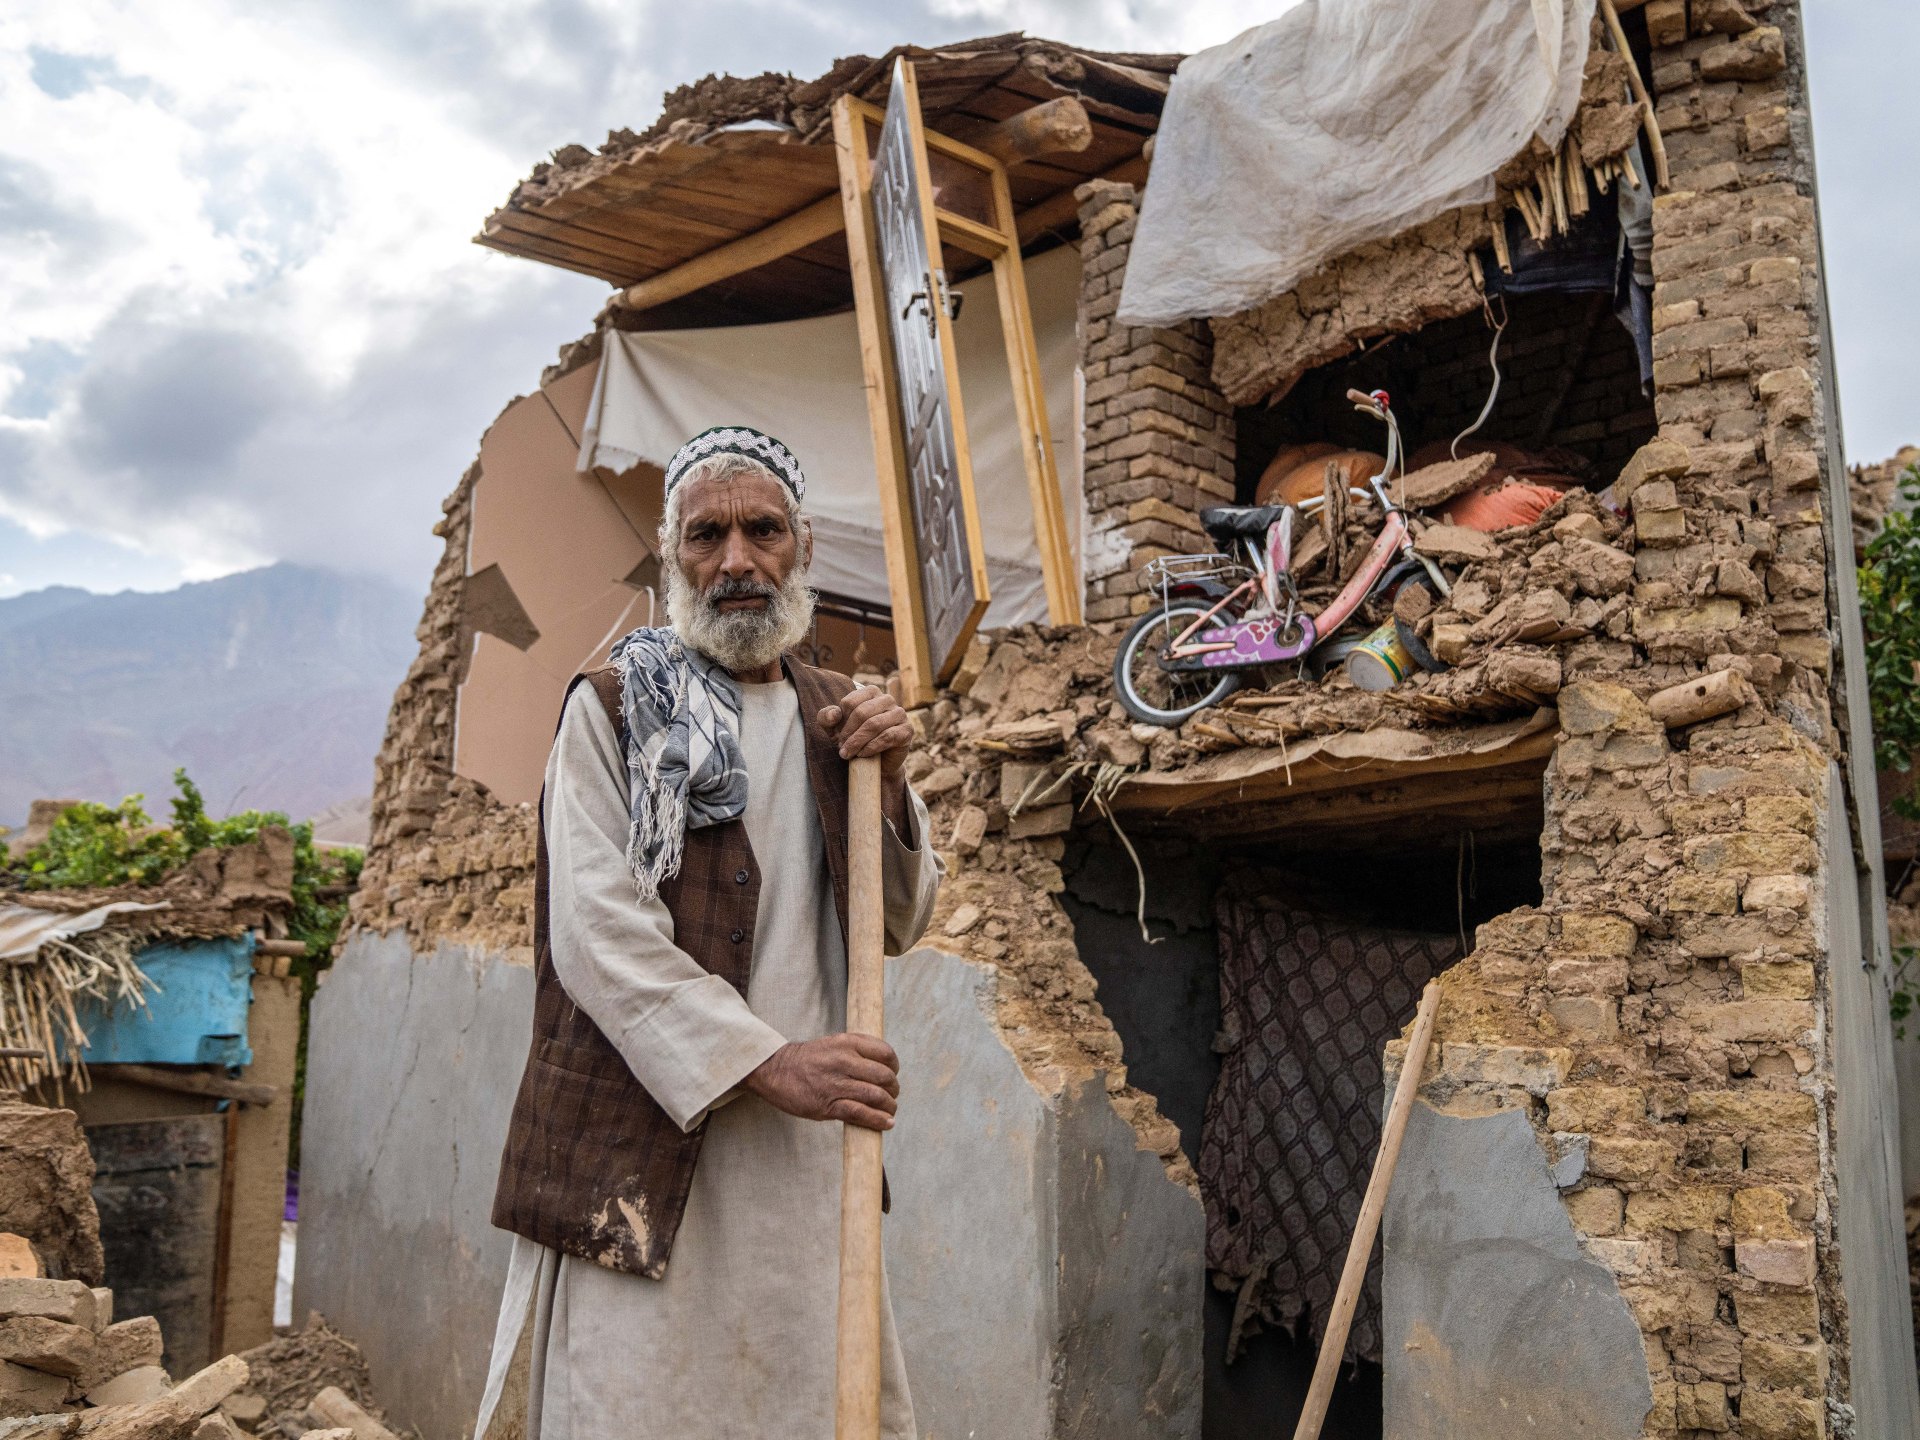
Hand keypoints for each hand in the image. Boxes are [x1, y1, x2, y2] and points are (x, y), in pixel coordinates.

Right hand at [743, 1033, 899, 1130]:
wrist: (775, 1070)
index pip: (885, 1053)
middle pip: (885, 1076)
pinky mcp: (828, 1105)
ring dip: (889, 1106)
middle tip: (892, 1095)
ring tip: (890, 1111)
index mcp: (847, 1043)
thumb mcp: (833, 1043)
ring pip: (876, 1096)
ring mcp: (836, 1083)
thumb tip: (883, 1066)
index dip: (894, 1066)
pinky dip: (878, 1120)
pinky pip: (860, 1113)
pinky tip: (886, 1123)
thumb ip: (857, 1050)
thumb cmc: (806, 1059)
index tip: (893, 1074)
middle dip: (893, 1089)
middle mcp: (844, 1061)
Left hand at [818, 684, 913, 781]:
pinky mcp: (907, 730)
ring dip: (858, 742)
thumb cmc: (855, 739)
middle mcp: (887, 699)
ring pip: (874, 724)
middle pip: (862, 712)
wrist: (876, 762)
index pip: (850, 702)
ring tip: (849, 754)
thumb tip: (834, 714)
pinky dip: (871, 747)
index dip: (841, 722)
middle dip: (848, 733)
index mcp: (870, 692)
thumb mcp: (835, 729)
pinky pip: (887, 736)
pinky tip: (863, 754)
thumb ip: (826, 718)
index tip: (837, 737)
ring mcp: (899, 713)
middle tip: (842, 749)